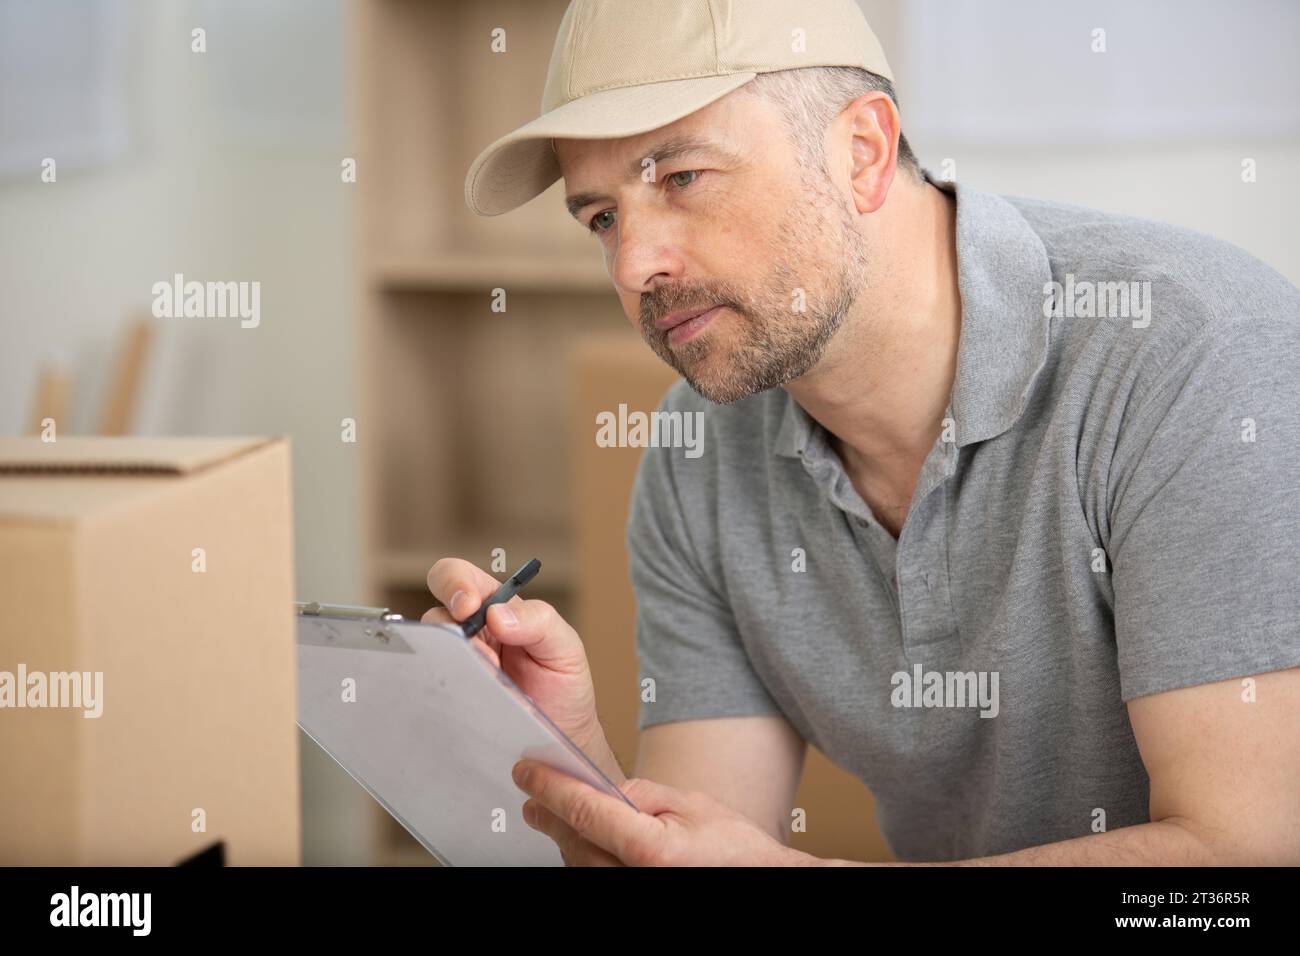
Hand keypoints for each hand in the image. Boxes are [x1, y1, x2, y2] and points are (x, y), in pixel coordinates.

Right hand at [423, 558, 608, 759]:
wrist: (563, 736)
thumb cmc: (563, 685)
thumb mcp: (564, 645)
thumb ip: (539, 621)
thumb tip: (497, 614)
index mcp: (493, 608)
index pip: (459, 578)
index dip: (455, 584)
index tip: (469, 607)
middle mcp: (468, 634)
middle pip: (435, 616)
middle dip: (447, 627)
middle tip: (473, 649)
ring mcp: (456, 667)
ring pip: (431, 654)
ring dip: (456, 664)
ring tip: (490, 681)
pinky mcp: (451, 697)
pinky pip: (432, 688)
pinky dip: (449, 691)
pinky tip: (475, 700)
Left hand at [513, 759, 814, 865]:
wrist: (755, 880)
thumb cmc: (734, 849)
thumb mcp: (690, 804)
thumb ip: (640, 794)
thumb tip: (603, 789)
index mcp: (651, 850)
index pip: (586, 812)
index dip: (552, 788)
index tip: (528, 772)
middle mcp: (634, 879)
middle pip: (574, 841)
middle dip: (551, 813)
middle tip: (531, 791)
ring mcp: (631, 891)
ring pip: (578, 864)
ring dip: (564, 836)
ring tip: (549, 813)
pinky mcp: (630, 896)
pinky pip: (594, 877)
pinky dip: (582, 858)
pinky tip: (579, 842)